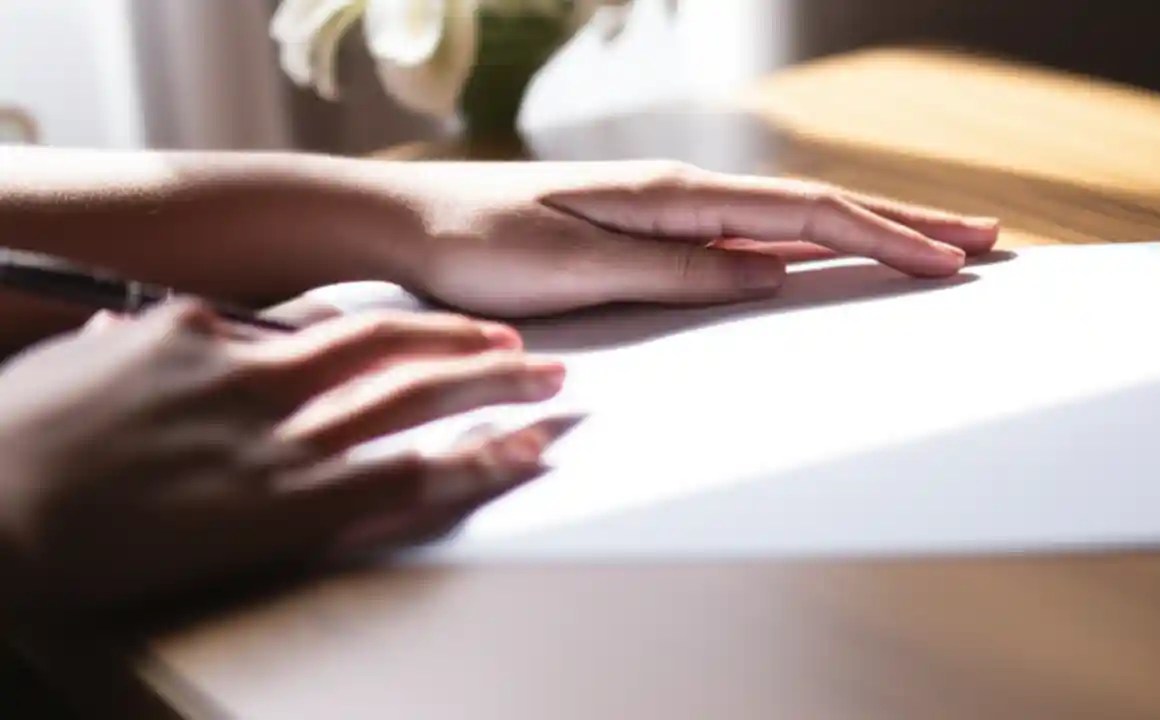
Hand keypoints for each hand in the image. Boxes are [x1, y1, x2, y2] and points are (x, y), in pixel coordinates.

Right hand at [0, 300, 565, 610]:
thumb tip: (141, 330)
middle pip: (386, 340)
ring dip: (490, 383)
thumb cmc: (16, 450)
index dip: (389, 328)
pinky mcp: (289, 504)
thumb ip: (130, 347)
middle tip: (518, 345)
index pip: (318, 322)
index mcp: (204, 334)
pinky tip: (521, 453)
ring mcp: (278, 436)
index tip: (427, 333)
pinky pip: (404, 475)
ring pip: (411, 394)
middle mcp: (255, 372)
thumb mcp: (72, 371)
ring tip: (547, 380)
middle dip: (461, 341)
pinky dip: (472, 461)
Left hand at [386, 161, 999, 315]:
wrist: (408, 223)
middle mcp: (681, 195)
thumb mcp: (576, 266)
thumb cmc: (476, 242)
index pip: (803, 215)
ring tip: (930, 242)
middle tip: (981, 237)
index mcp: (674, 196)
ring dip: (865, 231)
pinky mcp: (647, 232)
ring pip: (788, 221)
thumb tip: (766, 272)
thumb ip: (674, 271)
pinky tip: (825, 257)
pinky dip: (804, 247)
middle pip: (815, 207)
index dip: (882, 237)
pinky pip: (747, 239)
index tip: (947, 261)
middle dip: (901, 223)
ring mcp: (667, 212)